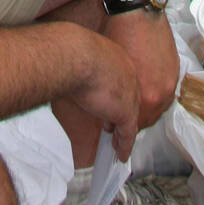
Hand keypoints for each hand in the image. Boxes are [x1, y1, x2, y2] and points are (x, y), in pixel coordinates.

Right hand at [72, 33, 140, 160]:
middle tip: (114, 126)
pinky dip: (124, 145)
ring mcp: (129, 94)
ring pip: (131, 118)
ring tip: (118, 143)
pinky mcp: (125, 112)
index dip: (118, 96)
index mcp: (118, 58)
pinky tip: (121, 154)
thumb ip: (85, 63)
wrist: (75, 55)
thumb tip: (72, 67)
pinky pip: (127, 133)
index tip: (110, 104)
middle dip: (123, 114)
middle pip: (131, 99)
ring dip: (124, 133)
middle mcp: (129, 75)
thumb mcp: (81, 54)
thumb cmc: (71, 50)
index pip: (123, 81)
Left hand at [106, 10, 179, 132]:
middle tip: (123, 115)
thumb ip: (116, 93)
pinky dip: (157, 92)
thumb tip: (110, 107)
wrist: (136, 11)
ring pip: (160, 104)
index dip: (124, 125)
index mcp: (146, 96)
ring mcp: (170, 79)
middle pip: (150, 117)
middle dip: (137, 118)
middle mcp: (162, 92)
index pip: (137, 123)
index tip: (114, 125)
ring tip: (134, 103)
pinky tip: (146, 88)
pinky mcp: (175, 68)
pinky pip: (167, 89)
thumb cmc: (117, 37)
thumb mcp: (113, 71)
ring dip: (149, 107)